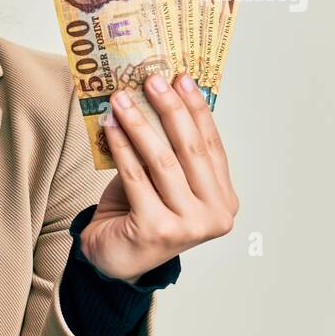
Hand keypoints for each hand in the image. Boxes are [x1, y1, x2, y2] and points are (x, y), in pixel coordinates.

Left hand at [80, 71, 238, 282]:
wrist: (113, 257)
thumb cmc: (138, 214)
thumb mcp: (162, 181)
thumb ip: (171, 152)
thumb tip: (159, 98)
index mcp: (223, 200)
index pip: (211, 145)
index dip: (197, 109)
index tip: (181, 78)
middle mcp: (214, 215)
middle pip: (191, 150)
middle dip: (170, 109)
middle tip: (152, 79)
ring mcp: (188, 226)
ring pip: (163, 162)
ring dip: (140, 125)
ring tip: (122, 99)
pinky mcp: (157, 230)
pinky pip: (137, 178)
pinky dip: (122, 148)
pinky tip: (110, 127)